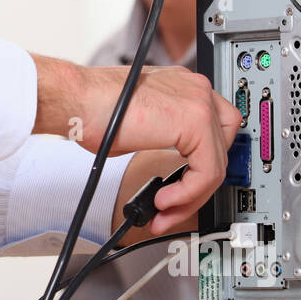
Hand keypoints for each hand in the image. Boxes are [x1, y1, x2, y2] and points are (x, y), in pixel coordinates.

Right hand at [34, 55, 239, 227]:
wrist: (77, 99)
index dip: (197, 168)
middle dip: (198, 186)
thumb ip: (164, 141)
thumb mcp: (141, 128)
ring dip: (191, 196)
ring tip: (164, 210)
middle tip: (172, 206)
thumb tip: (173, 174)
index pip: (212, 133)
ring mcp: (199, 103)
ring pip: (217, 164)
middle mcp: (196, 91)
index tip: (177, 192)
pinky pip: (207, 171)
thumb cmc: (95, 109)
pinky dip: (188, 193)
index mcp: (184, 89)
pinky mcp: (196, 120)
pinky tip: (164, 200)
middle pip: (222, 149)